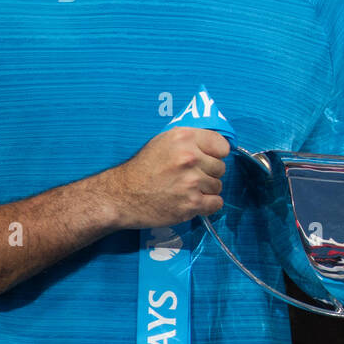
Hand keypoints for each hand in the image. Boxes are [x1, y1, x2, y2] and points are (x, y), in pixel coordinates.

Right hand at [103, 127, 229, 228]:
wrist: (121, 196)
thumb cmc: (143, 168)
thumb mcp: (164, 142)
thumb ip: (191, 141)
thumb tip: (219, 147)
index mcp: (184, 138)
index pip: (222, 146)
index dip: (215, 154)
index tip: (206, 159)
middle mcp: (189, 157)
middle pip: (221, 168)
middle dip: (208, 173)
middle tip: (188, 177)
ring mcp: (191, 182)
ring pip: (218, 186)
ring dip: (205, 190)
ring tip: (184, 189)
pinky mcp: (191, 204)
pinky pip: (216, 203)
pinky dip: (207, 205)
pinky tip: (190, 201)